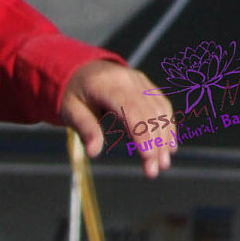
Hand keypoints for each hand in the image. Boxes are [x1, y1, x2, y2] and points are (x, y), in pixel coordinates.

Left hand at [62, 60, 177, 175]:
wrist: (83, 70)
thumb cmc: (74, 94)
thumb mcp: (71, 110)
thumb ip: (85, 129)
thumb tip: (93, 152)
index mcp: (107, 84)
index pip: (131, 109)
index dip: (142, 132)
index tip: (148, 156)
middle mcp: (128, 80)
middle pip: (148, 112)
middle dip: (154, 142)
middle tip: (154, 171)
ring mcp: (140, 82)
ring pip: (160, 109)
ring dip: (164, 137)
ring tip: (163, 164)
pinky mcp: (147, 87)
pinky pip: (162, 106)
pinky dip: (167, 126)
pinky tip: (169, 147)